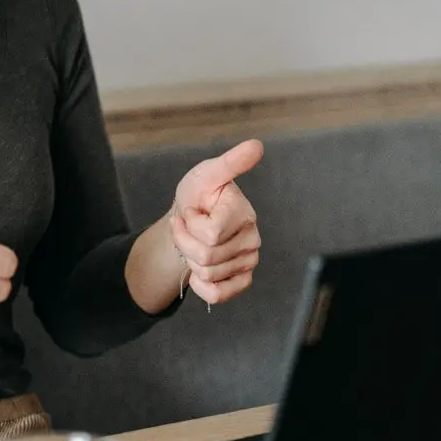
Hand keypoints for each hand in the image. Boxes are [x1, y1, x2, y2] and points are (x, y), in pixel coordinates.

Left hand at [171, 140, 262, 305]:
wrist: (189, 220)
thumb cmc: (198, 195)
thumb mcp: (206, 175)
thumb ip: (230, 163)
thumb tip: (257, 145)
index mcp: (243, 212)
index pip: (210, 234)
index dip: (189, 223)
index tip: (190, 211)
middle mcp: (252, 238)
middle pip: (205, 255)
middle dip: (184, 242)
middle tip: (186, 227)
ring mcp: (249, 261)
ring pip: (207, 274)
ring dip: (189, 259)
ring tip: (194, 241)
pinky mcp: (242, 280)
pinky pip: (217, 295)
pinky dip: (201, 285)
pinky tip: (199, 268)